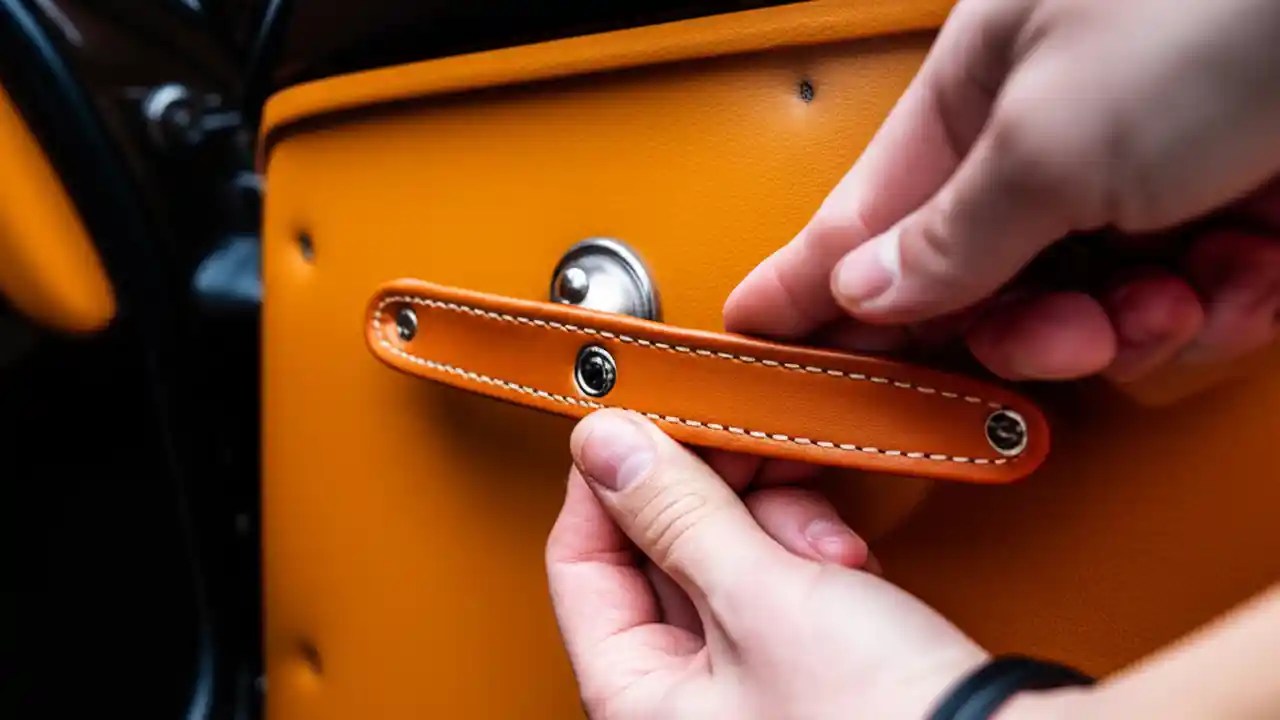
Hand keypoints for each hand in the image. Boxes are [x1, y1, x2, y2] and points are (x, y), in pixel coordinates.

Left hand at [545, 410, 992, 718]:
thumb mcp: (760, 598)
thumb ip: (676, 514)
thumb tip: (608, 447)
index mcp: (637, 695)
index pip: (580, 562)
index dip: (607, 482)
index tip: (640, 419)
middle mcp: (684, 697)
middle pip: (660, 552)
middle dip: (716, 500)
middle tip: (750, 451)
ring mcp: (748, 683)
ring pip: (728, 558)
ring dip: (777, 528)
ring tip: (822, 547)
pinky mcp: (809, 665)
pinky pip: (784, 582)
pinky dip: (813, 559)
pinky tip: (848, 570)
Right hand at [725, 0, 1279, 381]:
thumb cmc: (1225, 4)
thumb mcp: (1056, 135)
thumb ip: (949, 235)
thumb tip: (866, 291)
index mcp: (974, 101)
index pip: (856, 219)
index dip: (798, 285)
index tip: (750, 340)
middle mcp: (1048, 145)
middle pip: (975, 293)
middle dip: (1015, 335)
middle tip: (1052, 339)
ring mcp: (1140, 185)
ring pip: (1081, 317)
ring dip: (1130, 330)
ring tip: (1175, 290)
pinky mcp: (1228, 219)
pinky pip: (1184, 311)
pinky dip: (1215, 313)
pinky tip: (1238, 275)